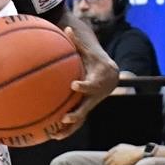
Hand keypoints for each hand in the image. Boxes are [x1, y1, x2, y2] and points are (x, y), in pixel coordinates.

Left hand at [48, 24, 120, 140]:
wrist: (111, 76)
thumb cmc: (95, 61)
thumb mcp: (89, 52)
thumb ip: (77, 43)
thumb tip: (66, 28)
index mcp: (96, 81)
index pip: (91, 85)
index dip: (83, 85)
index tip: (73, 84)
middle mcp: (95, 96)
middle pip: (87, 107)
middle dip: (77, 113)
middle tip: (66, 117)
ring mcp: (90, 104)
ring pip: (81, 118)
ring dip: (70, 127)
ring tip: (55, 134)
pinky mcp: (86, 109)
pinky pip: (77, 121)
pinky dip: (67, 130)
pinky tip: (53, 135)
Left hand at [104, 143, 148, 164]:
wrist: (141, 153)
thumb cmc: (140, 153)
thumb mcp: (131, 150)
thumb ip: (125, 153)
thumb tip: (126, 160)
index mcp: (118, 147)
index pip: (108, 154)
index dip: (109, 161)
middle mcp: (114, 151)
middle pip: (105, 160)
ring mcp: (114, 157)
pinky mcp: (116, 163)